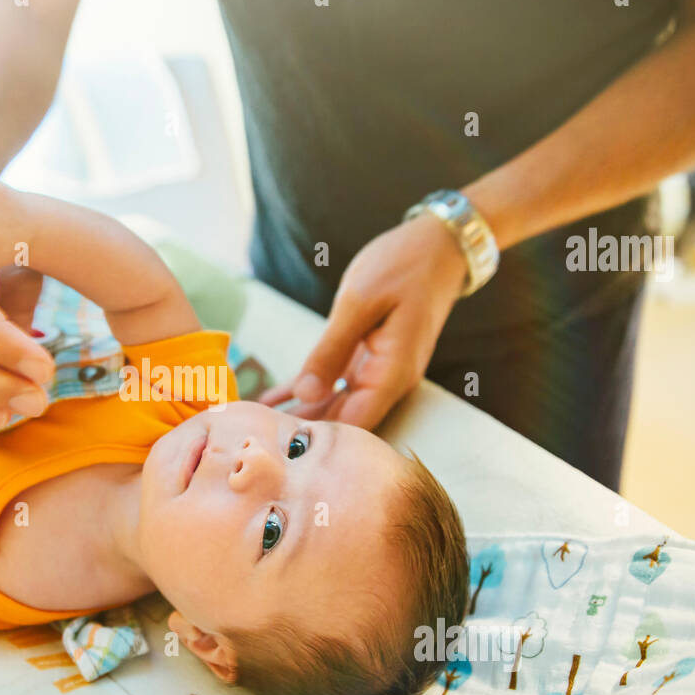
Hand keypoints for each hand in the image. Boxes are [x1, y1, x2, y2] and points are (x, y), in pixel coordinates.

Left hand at [260, 215, 466, 427]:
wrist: (437, 247)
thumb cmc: (405, 266)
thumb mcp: (360, 303)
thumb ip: (331, 351)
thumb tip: (305, 394)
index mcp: (391, 374)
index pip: (352, 426)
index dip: (316, 439)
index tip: (276, 447)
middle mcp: (387, 381)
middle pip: (341, 421)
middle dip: (301, 431)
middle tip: (256, 440)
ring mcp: (378, 371)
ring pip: (334, 404)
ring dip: (300, 412)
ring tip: (258, 424)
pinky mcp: (368, 358)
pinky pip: (334, 381)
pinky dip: (306, 387)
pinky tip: (274, 398)